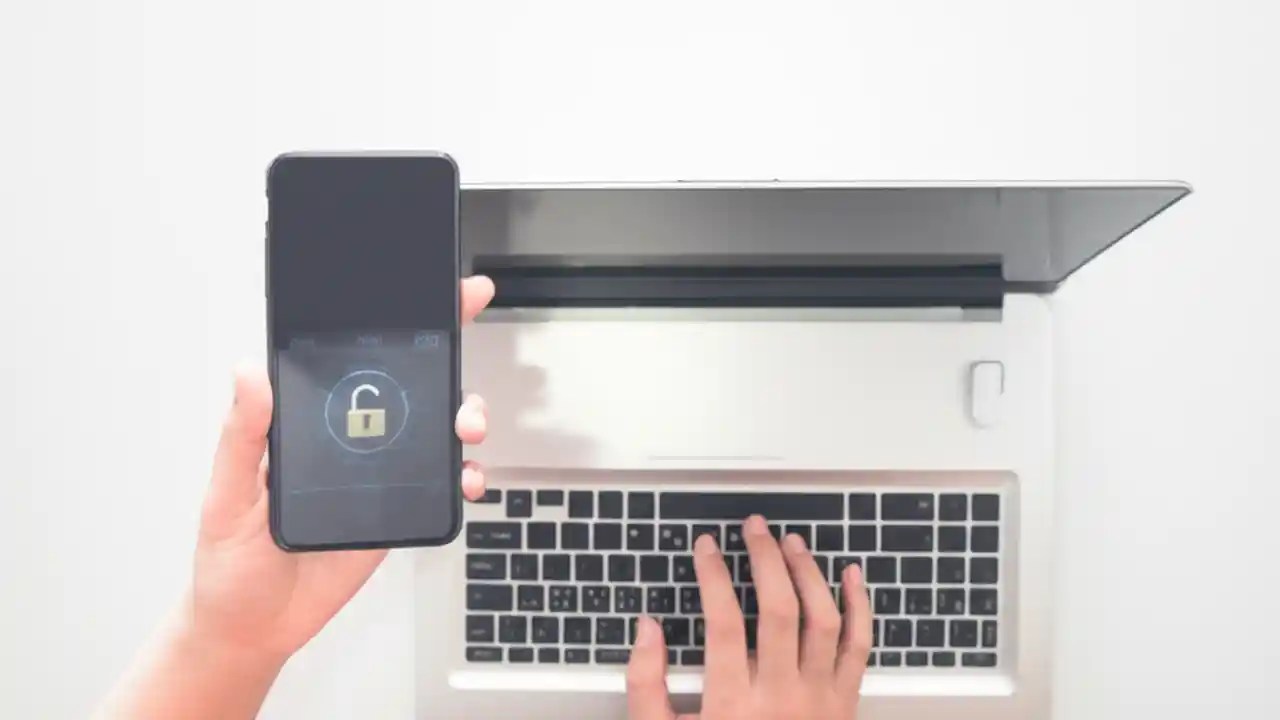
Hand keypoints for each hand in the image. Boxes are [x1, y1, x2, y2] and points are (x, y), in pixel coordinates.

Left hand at [189, 275, 494, 662]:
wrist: (255, 628)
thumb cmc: (229, 561)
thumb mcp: (226, 495)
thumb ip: (243, 436)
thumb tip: (249, 373)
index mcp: (306, 421)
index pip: (353, 359)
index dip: (396, 322)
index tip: (432, 292)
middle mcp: (348, 439)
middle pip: (410, 385)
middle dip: (449, 360)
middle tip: (460, 358)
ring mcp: (379, 473)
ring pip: (436, 430)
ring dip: (464, 418)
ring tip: (467, 429)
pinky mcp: (399, 509)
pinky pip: (442, 483)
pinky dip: (465, 476)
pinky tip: (466, 479)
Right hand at [626, 515, 873, 719]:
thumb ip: (646, 685)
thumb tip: (647, 628)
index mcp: (733, 706)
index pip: (724, 622)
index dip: (713, 575)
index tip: (705, 546)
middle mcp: (782, 698)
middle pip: (779, 609)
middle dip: (764, 559)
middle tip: (753, 529)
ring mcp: (820, 700)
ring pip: (823, 620)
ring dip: (808, 573)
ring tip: (791, 542)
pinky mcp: (845, 706)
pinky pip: (860, 647)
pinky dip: (860, 606)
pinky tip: (851, 575)